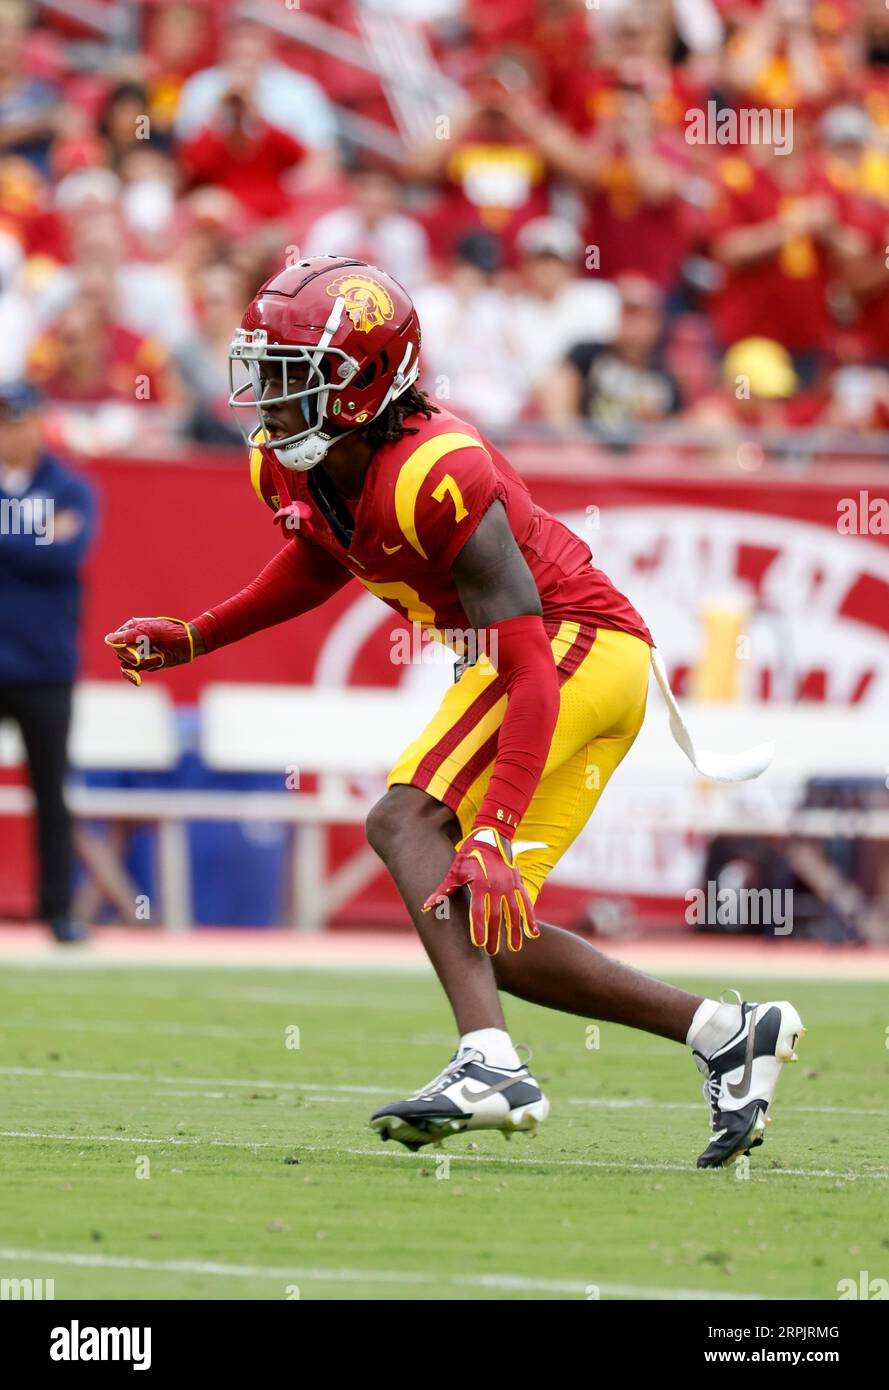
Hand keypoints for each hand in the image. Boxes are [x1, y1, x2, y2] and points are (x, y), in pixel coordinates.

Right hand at [104, 616, 201, 685]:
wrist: (189, 643)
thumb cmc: (171, 633)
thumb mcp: (150, 632)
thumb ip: (129, 636)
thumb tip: (109, 640)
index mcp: (132, 628)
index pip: (116, 641)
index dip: (123, 648)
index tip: (136, 651)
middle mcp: (133, 640)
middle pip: (121, 654)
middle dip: (133, 657)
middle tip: (151, 653)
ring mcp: (139, 652)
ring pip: (128, 664)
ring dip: (141, 663)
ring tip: (157, 657)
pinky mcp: (145, 663)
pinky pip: (133, 671)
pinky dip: (132, 676)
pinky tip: (136, 682)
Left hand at [423, 826, 539, 955]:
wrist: (492, 835)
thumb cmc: (469, 855)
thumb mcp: (455, 872)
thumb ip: (443, 891)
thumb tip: (426, 907)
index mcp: (479, 884)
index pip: (478, 911)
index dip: (479, 928)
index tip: (479, 944)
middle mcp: (497, 886)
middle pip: (496, 916)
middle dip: (495, 935)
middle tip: (493, 952)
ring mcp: (510, 884)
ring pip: (514, 912)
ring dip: (515, 931)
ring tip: (515, 948)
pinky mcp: (519, 883)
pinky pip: (526, 903)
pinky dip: (531, 918)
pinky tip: (533, 934)